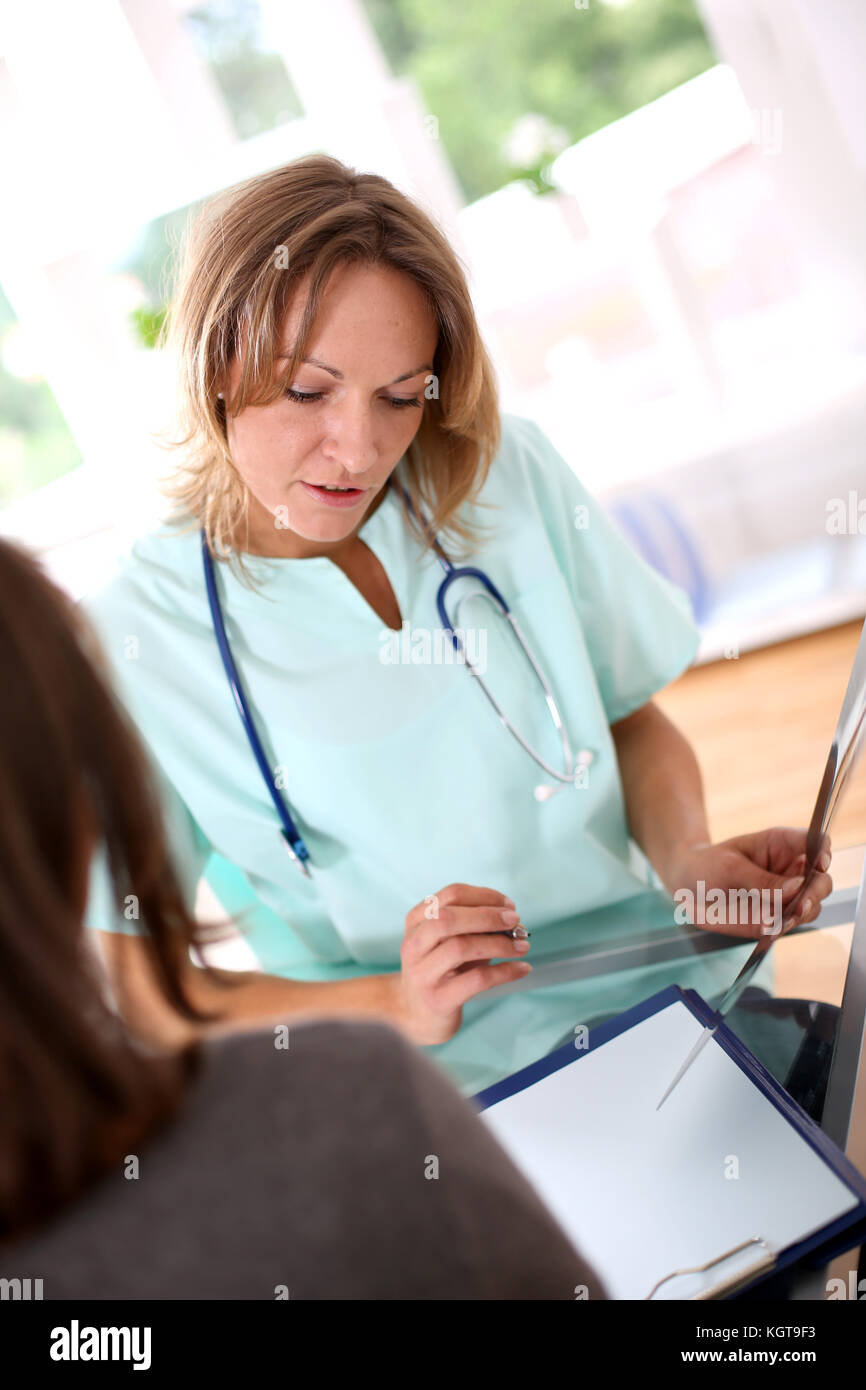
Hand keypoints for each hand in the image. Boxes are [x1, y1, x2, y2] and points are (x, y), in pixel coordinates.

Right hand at [388, 882, 531, 1044]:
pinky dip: (505, 971)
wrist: (418, 1014)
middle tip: (515, 921)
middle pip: (448, 918)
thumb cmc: (441, 971)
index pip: (451, 895)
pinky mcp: (438, 999)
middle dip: (488, 916)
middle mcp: (414, 944)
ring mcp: (423, 973)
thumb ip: (476, 927)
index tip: (508, 905)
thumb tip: (512, 920)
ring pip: (461, 947)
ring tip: (522, 946)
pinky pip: (476, 980)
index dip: (484, 896)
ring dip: (499, 944)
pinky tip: (521, 968)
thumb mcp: (451, 942)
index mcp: (417, 922)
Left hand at [663, 827, 832, 938]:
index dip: (822, 851)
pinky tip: (770, 928)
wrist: (687, 888)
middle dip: (815, 893)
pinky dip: (784, 928)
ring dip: (802, 914)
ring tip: (782, 921)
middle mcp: (791, 869)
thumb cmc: (707, 866)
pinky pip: (791, 924)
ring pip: (811, 905)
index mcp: (782, 844)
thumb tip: (796, 887)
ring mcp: (786, 895)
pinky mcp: (777, 916)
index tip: (819, 863)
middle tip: (801, 905)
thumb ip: (761, 880)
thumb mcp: (729, 867)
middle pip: (821, 879)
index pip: (815, 841)